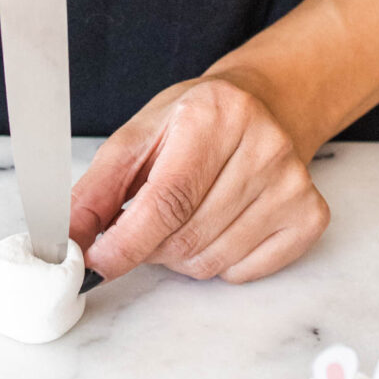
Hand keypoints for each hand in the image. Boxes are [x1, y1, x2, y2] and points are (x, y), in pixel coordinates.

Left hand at [70, 75, 329, 283]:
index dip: (127, 241)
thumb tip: (68, 241)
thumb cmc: (196, 122)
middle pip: (187, 237)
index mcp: (214, 116)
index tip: (97, 262)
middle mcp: (263, 147)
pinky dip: (220, 262)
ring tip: (186, 217)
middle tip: (144, 225)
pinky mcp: (309, 216)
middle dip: (150, 247)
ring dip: (181, 256)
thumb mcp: (138, 137)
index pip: (168, 200)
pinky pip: (244, 271)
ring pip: (212, 261)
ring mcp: (292, 184)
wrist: (263, 106)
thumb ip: (98, 190)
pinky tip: (220, 224)